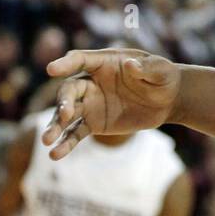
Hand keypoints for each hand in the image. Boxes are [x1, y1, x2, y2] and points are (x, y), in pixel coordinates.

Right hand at [41, 48, 181, 158]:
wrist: (168, 100)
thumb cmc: (163, 77)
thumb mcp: (160, 69)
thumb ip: (146, 68)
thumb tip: (132, 66)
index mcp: (104, 62)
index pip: (80, 60)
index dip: (66, 63)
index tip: (52, 70)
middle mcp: (91, 82)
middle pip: (70, 90)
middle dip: (64, 102)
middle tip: (66, 115)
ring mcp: (90, 104)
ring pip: (67, 115)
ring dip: (56, 126)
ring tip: (46, 141)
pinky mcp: (94, 124)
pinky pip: (76, 134)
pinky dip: (66, 144)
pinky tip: (56, 155)